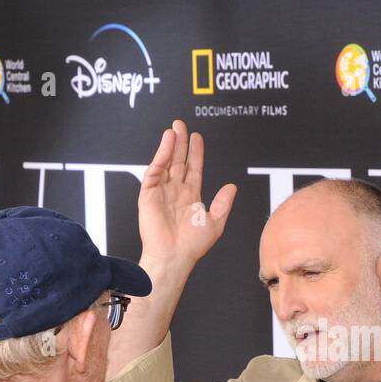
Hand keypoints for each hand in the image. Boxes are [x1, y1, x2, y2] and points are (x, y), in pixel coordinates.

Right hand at [138, 119, 236, 272]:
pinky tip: (167, 144)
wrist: (174, 256)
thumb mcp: (215, 222)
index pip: (193, 168)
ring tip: (174, 129)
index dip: (196, 152)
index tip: (197, 137)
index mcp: (190, 196)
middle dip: (180, 143)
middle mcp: (175, 191)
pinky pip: (154, 171)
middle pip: (178, 161)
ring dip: (170, 146)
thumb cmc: (192, 245)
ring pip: (166, 163)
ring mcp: (161, 192)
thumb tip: (232, 186)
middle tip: (181, 124)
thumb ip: (223, 203)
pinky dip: (160, 157)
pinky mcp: (148, 194)